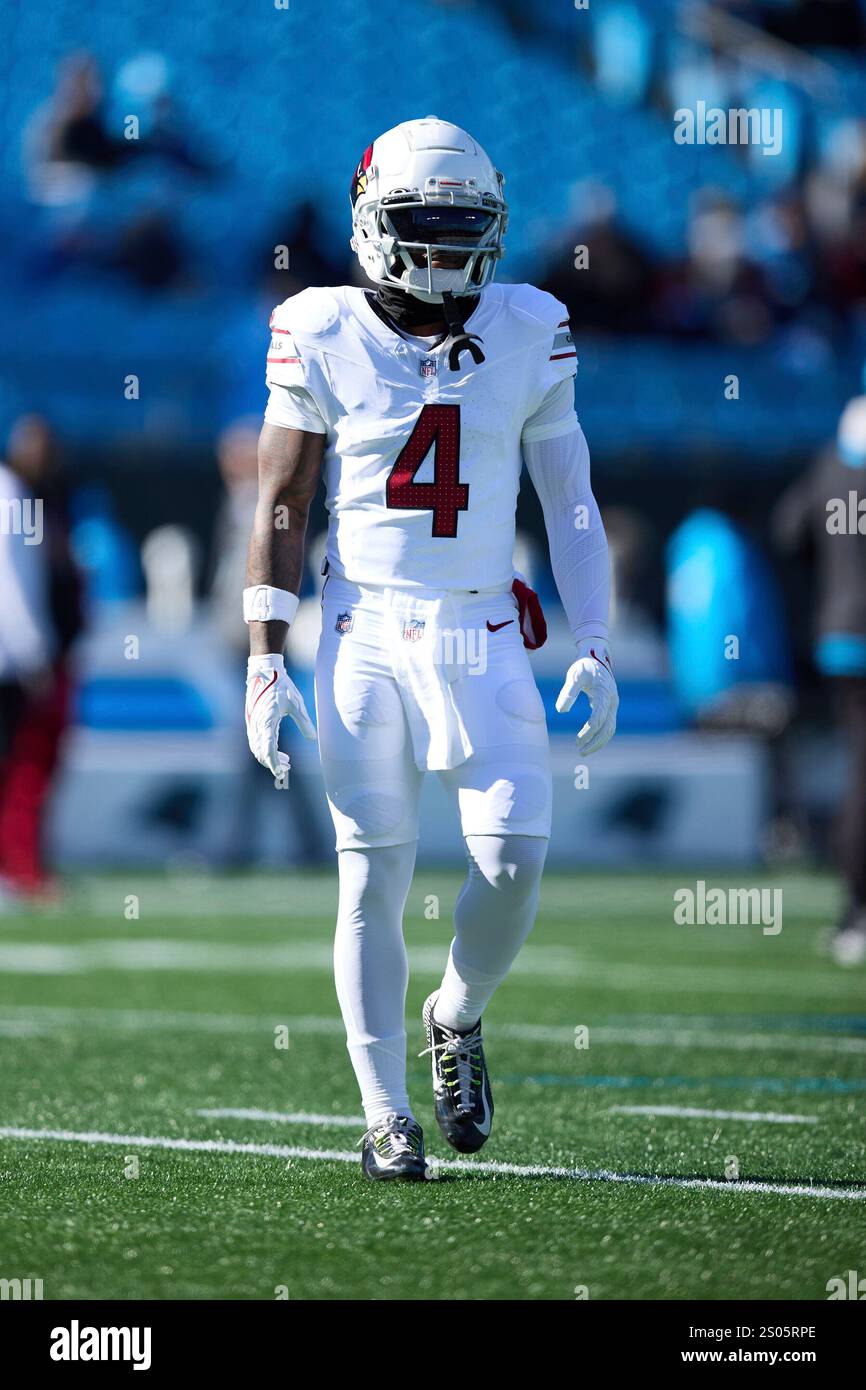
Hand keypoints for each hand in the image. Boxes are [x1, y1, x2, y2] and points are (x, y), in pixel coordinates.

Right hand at [245, 654, 315, 775]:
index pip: (268, 749)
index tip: (281, 772)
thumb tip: (312, 738)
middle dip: (272, 763)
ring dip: (268, 757)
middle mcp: (257, 724)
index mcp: (267, 721)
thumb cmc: (281, 686)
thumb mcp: (296, 703)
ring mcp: (252, 722)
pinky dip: (264, 748)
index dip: (273, 763)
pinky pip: (255, 740)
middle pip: (260, 752)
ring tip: (285, 760)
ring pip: (256, 748)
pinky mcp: (252, 720)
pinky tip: (276, 749)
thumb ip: (304, 722)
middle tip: (287, 767)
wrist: (264, 671)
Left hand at [555, 640, 617, 754]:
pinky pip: (608, 725)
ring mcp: (613, 704)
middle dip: (596, 742)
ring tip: (583, 751)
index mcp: (604, 693)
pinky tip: (588, 741)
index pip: (599, 717)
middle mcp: (612, 700)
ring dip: (599, 742)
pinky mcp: (610, 706)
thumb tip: (561, 711)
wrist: (597, 657)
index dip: (589, 731)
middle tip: (581, 751)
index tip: (578, 741)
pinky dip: (600, 735)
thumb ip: (568, 691)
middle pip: (608, 727)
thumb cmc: (584, 665)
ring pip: (610, 728)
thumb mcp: (574, 674)